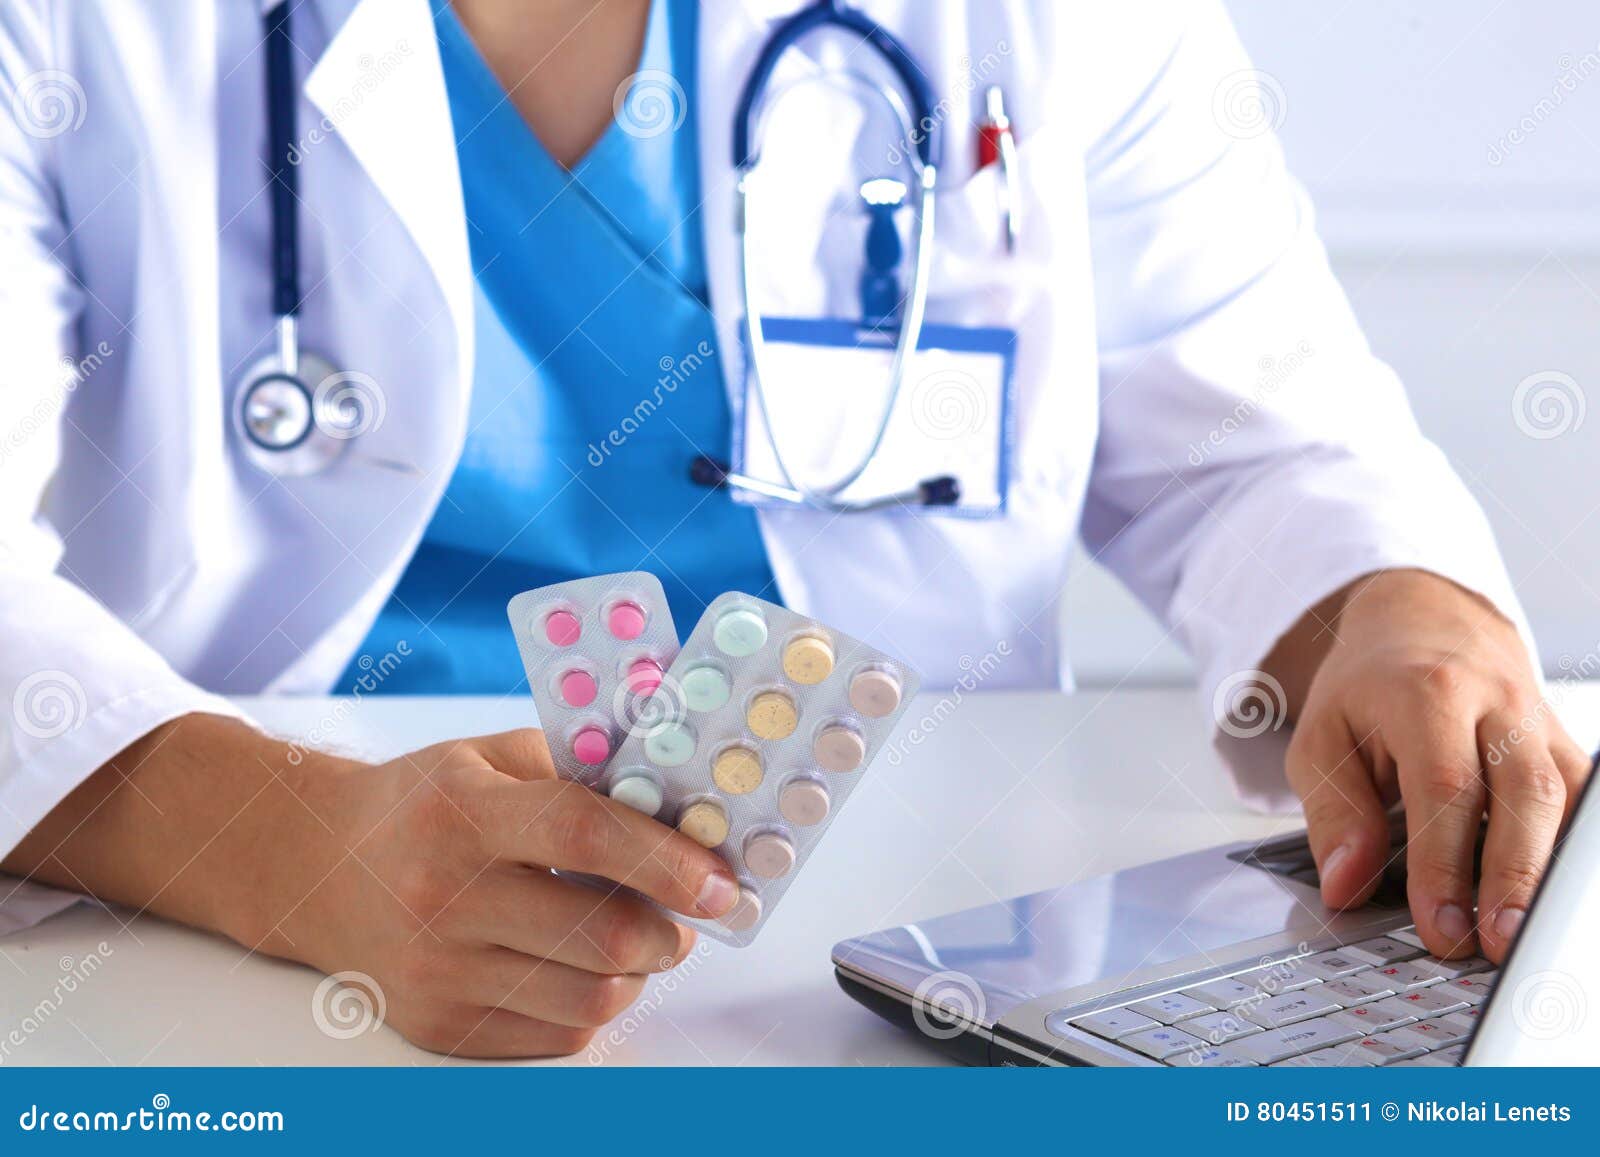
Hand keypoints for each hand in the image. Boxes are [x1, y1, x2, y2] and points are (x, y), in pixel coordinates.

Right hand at [267, 728, 739, 1056]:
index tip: (720, 880)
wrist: (316, 868)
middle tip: (687, 912)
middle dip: (670, 929)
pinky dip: (594, 1004)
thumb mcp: (492, 757)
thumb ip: (584, 772)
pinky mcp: (439, 1025)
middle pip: (600, 935)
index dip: (667, 860)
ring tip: (638, 939)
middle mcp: (443, 896)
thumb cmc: (423, 804)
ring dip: (640, 972)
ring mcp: (438, 971)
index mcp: (462, 813)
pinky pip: (556, 1035)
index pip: (584, 835)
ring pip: (590, 998)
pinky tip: (584, 966)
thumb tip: (683, 810)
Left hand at [1278, 570, 1589, 961]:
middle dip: (1512, 878)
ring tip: (1526, 934)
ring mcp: (1541, 721)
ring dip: (1548, 872)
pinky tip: (1547, 895)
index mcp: (1426, 692)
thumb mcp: (1320, 739)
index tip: (1440, 928)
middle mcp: (1496, 702)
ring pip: (1565, 799)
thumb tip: (1345, 886)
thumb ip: (1333, 814)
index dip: (1445, 865)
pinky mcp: (1565, 744)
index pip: (1444, 787)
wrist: (1425, 618)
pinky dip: (1566, 852)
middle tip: (1496, 944)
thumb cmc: (1368, 687)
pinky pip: (1579, 801)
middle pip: (1522, 794)